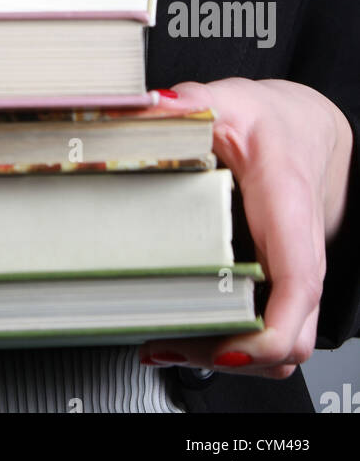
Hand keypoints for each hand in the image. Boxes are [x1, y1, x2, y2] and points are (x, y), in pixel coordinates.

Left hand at [139, 78, 353, 379]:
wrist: (305, 131)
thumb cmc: (270, 125)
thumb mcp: (229, 102)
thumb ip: (191, 103)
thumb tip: (154, 106)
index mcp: (288, 211)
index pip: (298, 285)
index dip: (266, 331)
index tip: (225, 346)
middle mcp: (301, 255)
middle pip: (289, 338)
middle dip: (234, 357)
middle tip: (171, 343)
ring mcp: (295, 278)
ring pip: (283, 348)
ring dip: (231, 358)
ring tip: (170, 344)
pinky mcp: (282, 288)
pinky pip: (272, 335)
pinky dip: (235, 348)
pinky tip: (186, 335)